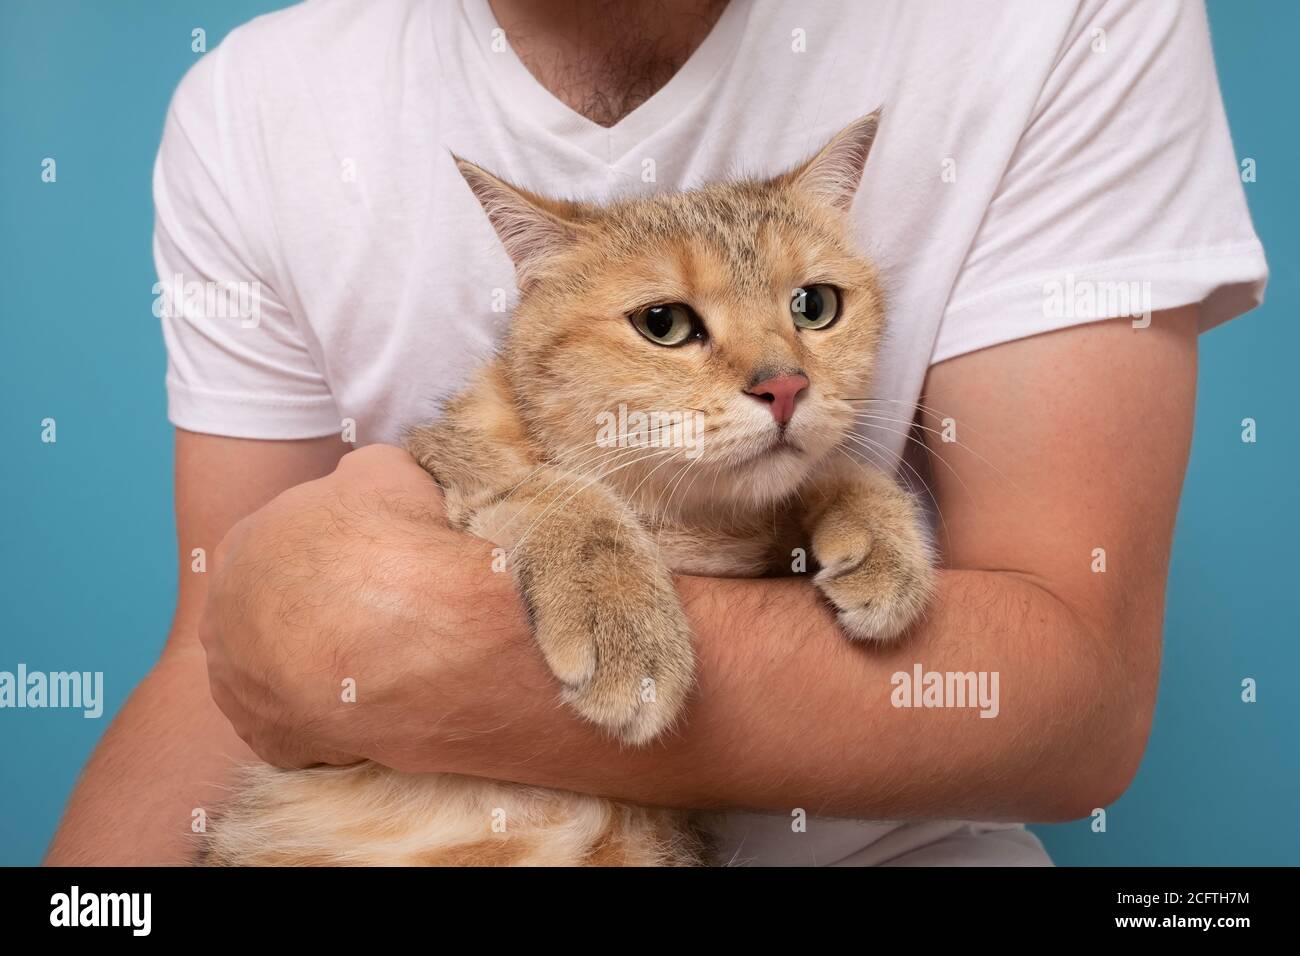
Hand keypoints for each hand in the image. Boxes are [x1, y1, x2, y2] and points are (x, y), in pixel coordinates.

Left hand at [198, 444, 529, 769]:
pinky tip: (374, 705)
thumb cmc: (398, 545)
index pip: (282, 548)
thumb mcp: (385, 471)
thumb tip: (360, 486)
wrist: (415, 638)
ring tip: (382, 668)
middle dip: (318, 616)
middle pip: (272, 614)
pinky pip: (299, 730)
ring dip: (318, 673)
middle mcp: (223, 617)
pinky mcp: (270, 741)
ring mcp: (240, 686)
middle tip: (378, 618)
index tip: (373, 566)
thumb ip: (357, 478)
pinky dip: (332, 723)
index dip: (332, 556)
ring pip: (278, 676)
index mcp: (244, 546)